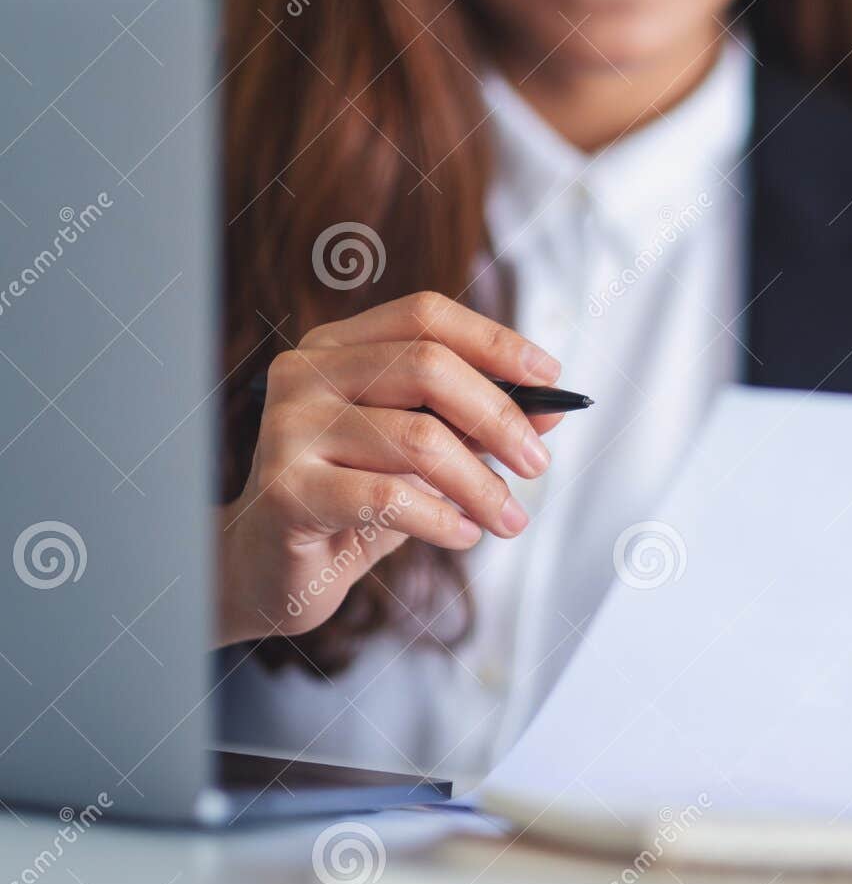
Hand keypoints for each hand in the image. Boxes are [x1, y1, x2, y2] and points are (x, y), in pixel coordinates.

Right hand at [217, 292, 563, 645]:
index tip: (550, 377)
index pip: (425, 315)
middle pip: (428, 366)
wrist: (270, 567)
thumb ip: (474, 425)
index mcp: (337, 346)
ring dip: (481, 485)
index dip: (495, 341)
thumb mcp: (420, 455)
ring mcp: (288, 427)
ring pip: (417, 439)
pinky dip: (442, 519)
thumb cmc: (352, 499)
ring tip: (509, 520)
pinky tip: (464, 535)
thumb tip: (550, 414)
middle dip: (499, 418)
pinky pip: (388, 497)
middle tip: (537, 465)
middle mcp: (305, 372)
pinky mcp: (286, 489)